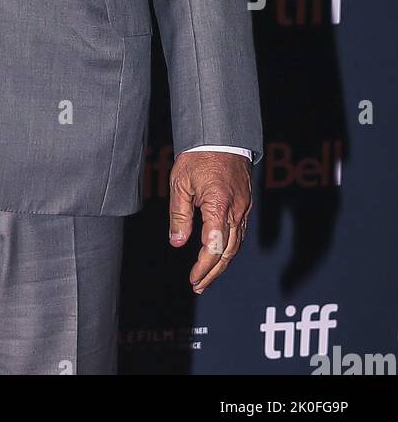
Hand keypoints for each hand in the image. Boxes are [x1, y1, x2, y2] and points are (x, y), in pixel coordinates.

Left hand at [168, 150, 251, 293]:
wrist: (221, 136)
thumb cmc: (198, 156)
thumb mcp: (180, 183)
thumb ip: (180, 215)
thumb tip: (177, 242)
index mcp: (218, 205)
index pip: (214, 246)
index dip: (203, 266)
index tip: (193, 279)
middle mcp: (236, 210)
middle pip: (228, 252)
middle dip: (213, 272)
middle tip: (198, 286)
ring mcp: (244, 208)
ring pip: (236, 245)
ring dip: (222, 264)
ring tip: (206, 278)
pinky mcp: (245, 205)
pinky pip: (239, 233)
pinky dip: (229, 249)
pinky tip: (219, 256)